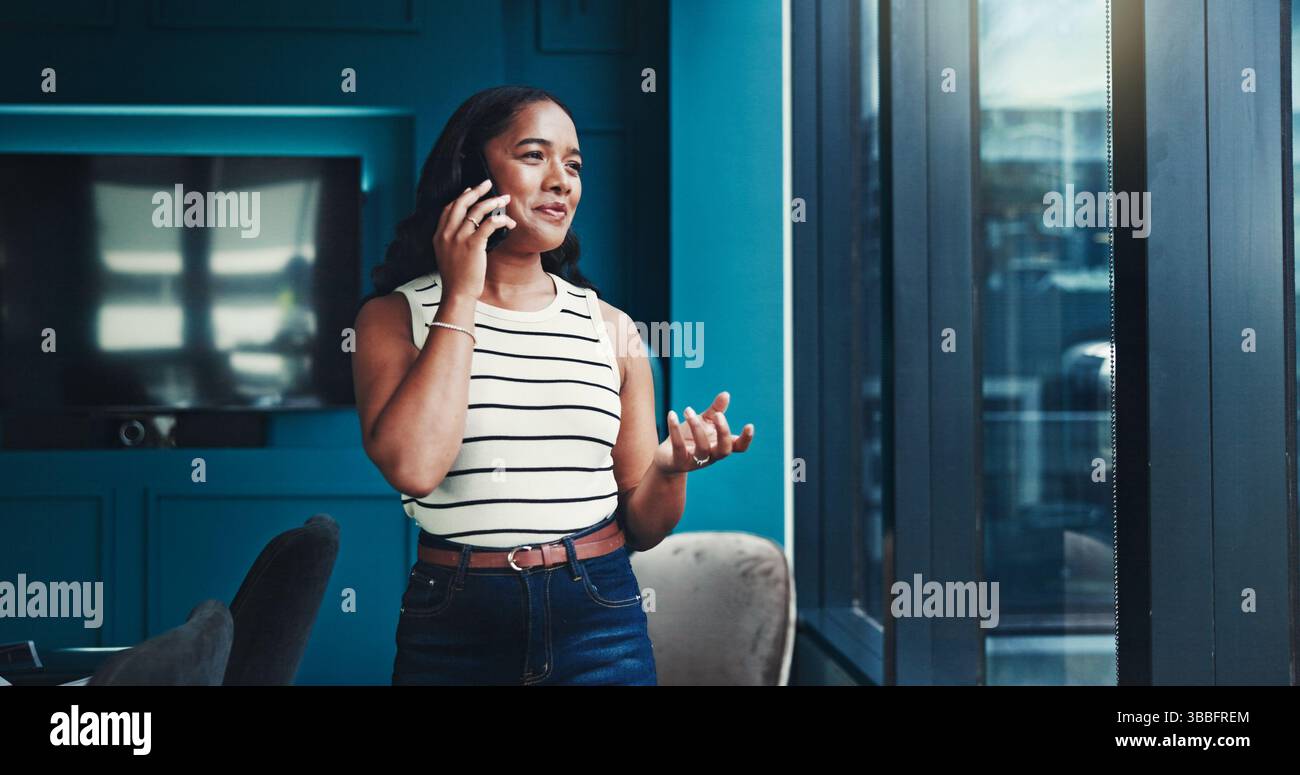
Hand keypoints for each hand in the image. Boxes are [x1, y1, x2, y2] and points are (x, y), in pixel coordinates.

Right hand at [432, 178, 516, 299]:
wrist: (457, 293)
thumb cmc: (456, 277)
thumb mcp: (447, 255)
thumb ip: (452, 241)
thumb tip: (468, 230)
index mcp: (439, 235)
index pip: (449, 208)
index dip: (461, 197)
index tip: (470, 190)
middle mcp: (447, 233)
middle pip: (461, 203)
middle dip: (476, 190)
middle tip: (488, 183)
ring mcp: (459, 238)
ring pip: (477, 211)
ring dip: (493, 202)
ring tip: (504, 199)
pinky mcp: (473, 245)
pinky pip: (489, 225)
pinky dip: (500, 219)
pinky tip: (508, 221)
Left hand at [654, 391, 754, 474]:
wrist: (667, 456)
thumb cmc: (689, 438)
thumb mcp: (703, 422)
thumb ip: (715, 410)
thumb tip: (726, 394)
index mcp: (720, 445)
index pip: (739, 447)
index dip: (746, 439)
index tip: (749, 425)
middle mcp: (711, 456)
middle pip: (725, 450)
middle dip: (723, 432)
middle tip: (718, 415)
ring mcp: (695, 461)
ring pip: (702, 448)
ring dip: (696, 427)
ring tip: (688, 410)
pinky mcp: (679, 462)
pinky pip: (679, 447)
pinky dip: (675, 429)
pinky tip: (671, 414)